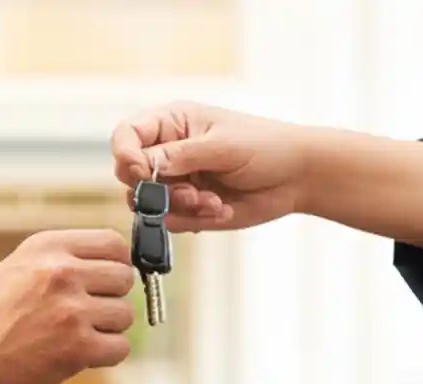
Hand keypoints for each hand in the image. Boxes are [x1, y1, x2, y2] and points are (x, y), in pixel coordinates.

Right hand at [0, 230, 135, 383]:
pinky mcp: (78, 347)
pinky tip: (79, 356)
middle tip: (86, 314)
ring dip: (107, 329)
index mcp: (47, 247)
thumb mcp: (18, 269)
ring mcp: (71, 310)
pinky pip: (120, 347)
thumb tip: (112, 264)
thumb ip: (61, 261)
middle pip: (124, 278)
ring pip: (125, 315)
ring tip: (74, 336)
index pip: (113, 243)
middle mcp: (62, 272)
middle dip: (111, 298)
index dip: (116, 264)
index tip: (106, 281)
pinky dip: (104, 356)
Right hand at [111, 102, 312, 232]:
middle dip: (155, 188)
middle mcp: (167, 152)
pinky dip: (194, 218)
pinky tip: (220, 207)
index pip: (126, 135)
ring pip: (148, 203)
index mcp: (172, 123)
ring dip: (179, 206)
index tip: (142, 172)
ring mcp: (176, 182)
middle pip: (129, 174)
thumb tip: (145, 165)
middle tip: (189, 191)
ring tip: (212, 201)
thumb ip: (181, 155)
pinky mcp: (188, 208)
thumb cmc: (265, 147)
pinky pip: (172, 221)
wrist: (296, 177)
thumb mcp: (222, 145)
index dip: (126, 154)